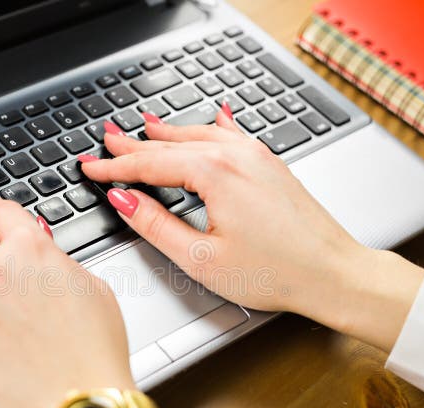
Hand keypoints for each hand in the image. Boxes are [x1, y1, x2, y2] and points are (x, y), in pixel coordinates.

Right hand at [81, 109, 423, 350]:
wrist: (333, 273)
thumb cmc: (276, 272)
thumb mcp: (202, 257)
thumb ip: (156, 226)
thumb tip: (125, 202)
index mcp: (215, 173)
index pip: (149, 163)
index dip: (115, 167)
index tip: (90, 167)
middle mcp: (237, 155)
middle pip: (172, 143)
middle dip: (136, 143)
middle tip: (107, 139)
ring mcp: (257, 156)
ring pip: (201, 135)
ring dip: (169, 133)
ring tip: (145, 127)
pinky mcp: (272, 166)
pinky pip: (232, 136)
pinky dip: (211, 128)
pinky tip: (213, 118)